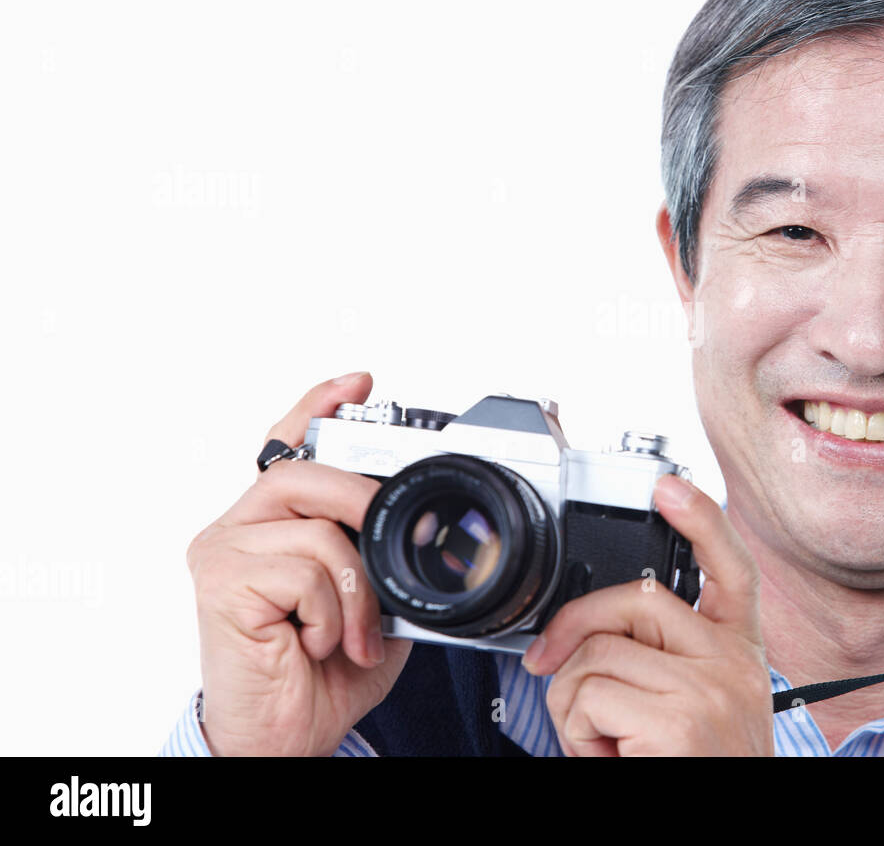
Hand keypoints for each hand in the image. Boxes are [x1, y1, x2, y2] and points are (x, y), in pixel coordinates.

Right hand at [186, 372, 413, 755]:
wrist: (287, 738)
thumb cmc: (322, 672)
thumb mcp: (372, 603)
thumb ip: (382, 557)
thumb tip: (426, 531)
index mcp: (272, 523)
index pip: (287, 446)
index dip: (318, 407)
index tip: (359, 381)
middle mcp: (239, 528)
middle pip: (306, 473)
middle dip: (361, 503)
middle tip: (384, 553)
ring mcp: (224, 551)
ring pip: (317, 529)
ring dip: (356, 589)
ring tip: (351, 633)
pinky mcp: (221, 583)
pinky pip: (304, 571)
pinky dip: (330, 613)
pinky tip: (313, 643)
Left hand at [524, 474, 773, 755]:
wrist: (727, 839)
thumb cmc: (694, 772)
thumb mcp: (694, 710)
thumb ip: (662, 661)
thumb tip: (584, 633)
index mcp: (739, 656)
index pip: (733, 569)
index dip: (702, 518)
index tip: (670, 483)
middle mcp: (734, 665)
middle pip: (634, 599)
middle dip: (576, 633)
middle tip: (558, 677)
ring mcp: (710, 690)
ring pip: (596, 654)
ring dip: (574, 707)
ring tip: (607, 746)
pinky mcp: (679, 721)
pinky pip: (588, 696)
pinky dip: (576, 736)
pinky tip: (609, 761)